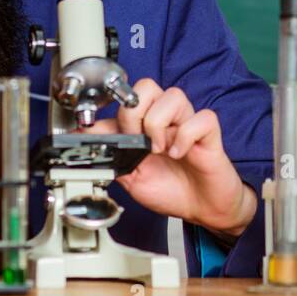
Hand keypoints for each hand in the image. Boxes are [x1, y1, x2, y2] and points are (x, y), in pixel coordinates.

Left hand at [87, 78, 255, 238]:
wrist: (201, 209)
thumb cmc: (171, 190)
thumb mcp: (131, 176)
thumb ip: (112, 153)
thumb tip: (86, 134)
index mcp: (146, 125)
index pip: (126, 97)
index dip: (110, 110)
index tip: (100, 132)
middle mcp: (167, 119)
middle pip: (147, 86)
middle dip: (134, 113)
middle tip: (136, 141)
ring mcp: (188, 124)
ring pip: (174, 95)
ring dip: (159, 123)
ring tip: (159, 149)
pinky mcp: (209, 135)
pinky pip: (202, 118)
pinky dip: (186, 136)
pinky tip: (179, 154)